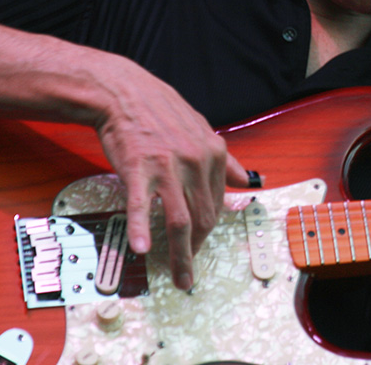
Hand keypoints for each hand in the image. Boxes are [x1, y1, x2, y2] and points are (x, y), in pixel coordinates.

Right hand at [93, 64, 251, 290]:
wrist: (124, 92)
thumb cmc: (160, 112)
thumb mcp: (201, 129)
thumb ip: (224, 158)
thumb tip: (247, 179)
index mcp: (213, 153)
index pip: (217, 203)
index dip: (209, 230)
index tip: (201, 246)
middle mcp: (196, 162)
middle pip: (203, 217)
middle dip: (198, 250)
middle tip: (189, 273)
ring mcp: (168, 167)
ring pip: (180, 220)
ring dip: (180, 255)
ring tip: (180, 276)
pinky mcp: (139, 169)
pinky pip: (143, 205)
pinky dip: (143, 228)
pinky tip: (141, 248)